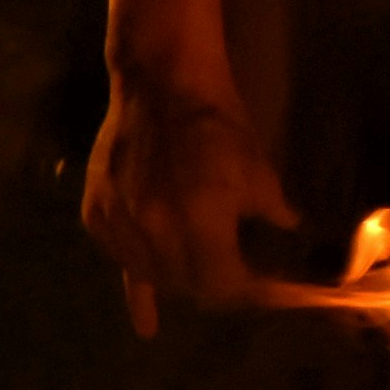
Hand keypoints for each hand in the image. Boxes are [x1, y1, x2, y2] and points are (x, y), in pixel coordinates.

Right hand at [82, 68, 295, 337]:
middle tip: (232, 281)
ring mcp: (119, 221)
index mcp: (199, 220)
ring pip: (151, 277)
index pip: (222, 285)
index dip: (245, 292)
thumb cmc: (218, 124)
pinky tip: (146, 307)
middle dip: (214, 289)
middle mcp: (153, 228)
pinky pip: (120, 258)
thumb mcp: (258, 170)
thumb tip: (293, 238)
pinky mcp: (96, 211)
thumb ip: (274, 215)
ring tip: (194, 276)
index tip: (261, 291)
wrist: (160, 82)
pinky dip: (140, 269)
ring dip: (176, 282)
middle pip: (187, 287)